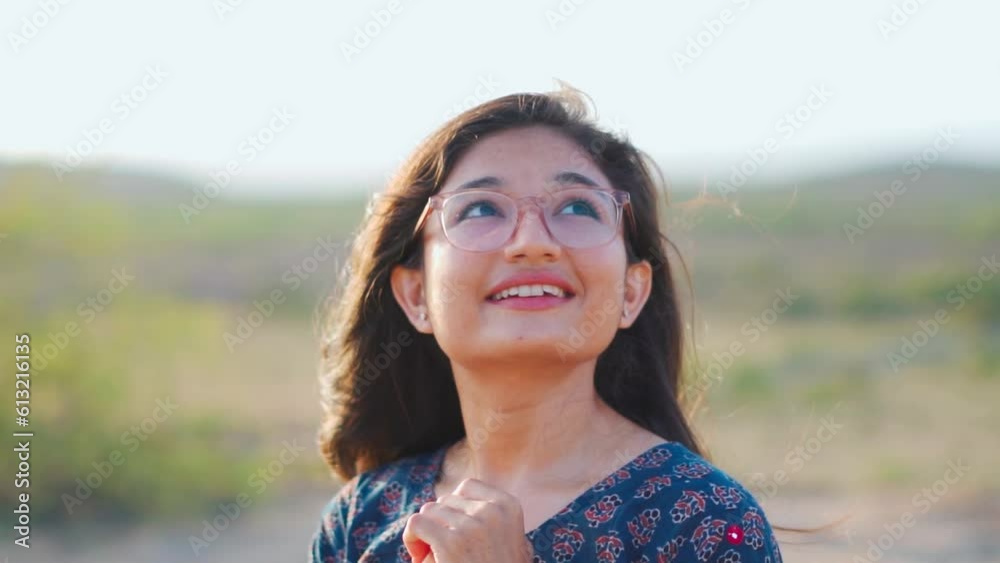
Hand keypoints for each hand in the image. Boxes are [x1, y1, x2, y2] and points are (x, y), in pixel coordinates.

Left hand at [402, 478, 533, 562]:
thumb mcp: (512, 545)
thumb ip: (496, 521)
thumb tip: (471, 496)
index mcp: (509, 507)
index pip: (466, 488)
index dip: (453, 509)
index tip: (454, 532)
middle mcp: (492, 512)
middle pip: (444, 501)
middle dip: (438, 524)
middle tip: (440, 552)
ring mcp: (472, 526)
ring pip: (428, 511)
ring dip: (425, 535)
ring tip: (432, 558)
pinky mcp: (450, 541)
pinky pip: (416, 523)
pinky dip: (412, 539)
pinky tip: (420, 557)